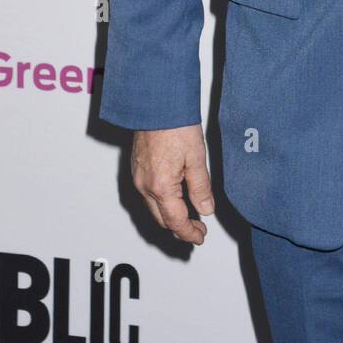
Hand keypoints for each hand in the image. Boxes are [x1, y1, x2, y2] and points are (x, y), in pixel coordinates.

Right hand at [131, 124, 215, 244]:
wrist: (156, 105)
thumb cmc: (175, 125)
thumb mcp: (196, 158)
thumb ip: (201, 187)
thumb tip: (206, 209)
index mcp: (161, 187)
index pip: (176, 221)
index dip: (190, 233)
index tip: (200, 238)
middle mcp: (145, 186)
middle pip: (162, 219)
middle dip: (180, 228)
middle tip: (198, 229)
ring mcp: (138, 178)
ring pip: (154, 209)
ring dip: (170, 216)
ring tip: (189, 216)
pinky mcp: (136, 169)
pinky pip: (148, 195)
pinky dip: (162, 204)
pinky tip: (175, 198)